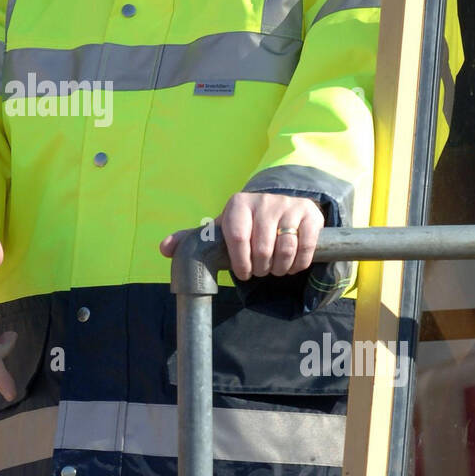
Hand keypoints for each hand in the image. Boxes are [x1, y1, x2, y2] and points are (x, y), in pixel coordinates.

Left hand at [160, 192, 324, 280]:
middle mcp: (264, 202)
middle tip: (260, 271)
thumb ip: (193, 238)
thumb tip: (164, 249)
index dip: (241, 262)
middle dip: (261, 267)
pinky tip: (292, 265)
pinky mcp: (311, 214)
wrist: (281, 202)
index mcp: (238, 205)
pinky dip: (299, 262)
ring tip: (275, 270)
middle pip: (262, 247)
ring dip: (280, 268)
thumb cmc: (245, 222)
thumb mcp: (221, 227)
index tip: (243, 273)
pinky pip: (307, 245)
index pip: (237, 237)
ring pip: (285, 248)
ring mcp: (289, 207)